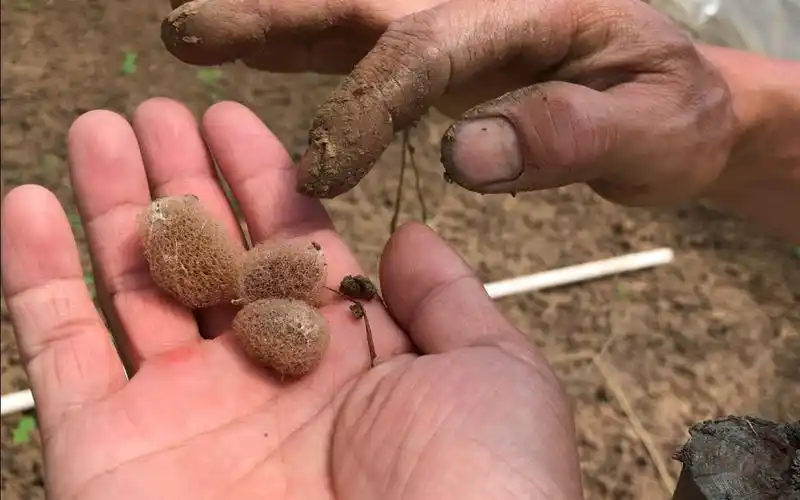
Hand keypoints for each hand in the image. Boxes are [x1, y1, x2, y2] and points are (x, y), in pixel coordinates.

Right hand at [1, 98, 581, 499]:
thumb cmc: (478, 491)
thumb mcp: (489, 373)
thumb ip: (445, 300)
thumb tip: (407, 236)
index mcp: (345, 357)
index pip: (288, 242)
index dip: (258, 178)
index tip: (229, 119)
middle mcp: (260, 379)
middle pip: (206, 255)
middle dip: (178, 180)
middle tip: (152, 111)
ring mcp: (182, 413)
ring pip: (132, 288)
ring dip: (110, 207)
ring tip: (97, 130)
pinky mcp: (109, 453)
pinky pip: (57, 352)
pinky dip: (35, 277)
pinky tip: (31, 204)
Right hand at [160, 0, 737, 204]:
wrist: (679, 97)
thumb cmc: (669, 116)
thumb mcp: (651, 128)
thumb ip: (568, 136)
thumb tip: (465, 155)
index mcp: (528, 16)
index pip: (426, 51)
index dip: (367, 106)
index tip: (320, 173)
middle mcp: (477, 8)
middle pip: (365, 7)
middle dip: (275, 17)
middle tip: (187, 27)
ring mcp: (456, 24)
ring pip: (350, 17)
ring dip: (270, 23)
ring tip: (189, 30)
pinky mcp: (445, 49)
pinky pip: (364, 42)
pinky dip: (304, 45)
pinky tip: (257, 52)